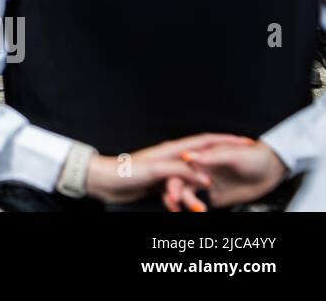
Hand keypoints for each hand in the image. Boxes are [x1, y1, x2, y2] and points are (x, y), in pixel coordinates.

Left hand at [82, 133, 247, 204]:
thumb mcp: (155, 170)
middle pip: (203, 162)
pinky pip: (181, 192)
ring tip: (203, 209)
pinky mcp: (160, 185)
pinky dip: (186, 201)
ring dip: (199, 196)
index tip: (246, 142)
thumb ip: (180, 171)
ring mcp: (167, 172)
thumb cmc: (124, 172)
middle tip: (238, 173)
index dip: (226, 141)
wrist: (104, 182)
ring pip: (192, 183)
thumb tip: (204, 178)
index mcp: (172, 151)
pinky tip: (189, 209)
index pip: (205, 142)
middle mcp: (171, 159)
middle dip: (220, 168)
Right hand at [162, 139, 288, 210]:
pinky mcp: (215, 197)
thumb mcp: (233, 156)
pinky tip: (198, 211)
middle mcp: (200, 169)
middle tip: (176, 201)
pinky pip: (199, 203)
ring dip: (187, 201)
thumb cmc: (253, 156)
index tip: (174, 183)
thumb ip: (210, 157)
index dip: (173, 173)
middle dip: (175, 190)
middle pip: (179, 179)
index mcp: (201, 156)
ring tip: (198, 209)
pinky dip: (194, 209)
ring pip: (187, 193)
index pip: (180, 164)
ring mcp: (206, 183)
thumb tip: (187, 157)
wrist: (272, 170)